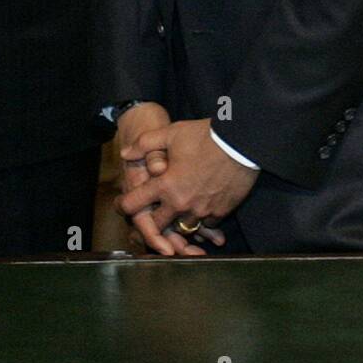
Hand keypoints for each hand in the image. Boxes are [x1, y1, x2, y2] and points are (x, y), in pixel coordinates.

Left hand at [118, 118, 257, 256]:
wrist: (240, 143)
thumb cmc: (204, 136)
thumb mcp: (170, 133)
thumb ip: (144, 144)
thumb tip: (125, 154)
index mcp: (165, 186)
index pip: (135, 204)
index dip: (124, 205)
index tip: (122, 205)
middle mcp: (181, 204)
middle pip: (157, 225)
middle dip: (151, 220)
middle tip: (151, 212)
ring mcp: (201, 211)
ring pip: (182, 228)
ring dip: (177, 222)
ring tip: (175, 213)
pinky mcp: (220, 212)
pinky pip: (204, 224)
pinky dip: (200, 220)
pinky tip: (198, 209)